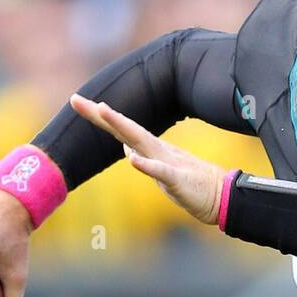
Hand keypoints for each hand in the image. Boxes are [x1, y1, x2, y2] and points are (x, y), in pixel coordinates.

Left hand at [70, 94, 225, 224]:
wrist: (221, 197)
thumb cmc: (191, 184)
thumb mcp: (162, 170)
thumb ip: (144, 158)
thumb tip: (126, 150)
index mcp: (151, 149)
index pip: (121, 130)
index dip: (99, 116)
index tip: (77, 100)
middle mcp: (156, 150)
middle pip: (124, 129)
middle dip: (100, 115)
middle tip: (76, 99)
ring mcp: (168, 163)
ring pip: (140, 142)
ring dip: (121, 126)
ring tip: (102, 111)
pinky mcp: (178, 180)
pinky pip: (161, 172)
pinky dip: (147, 165)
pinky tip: (132, 160)